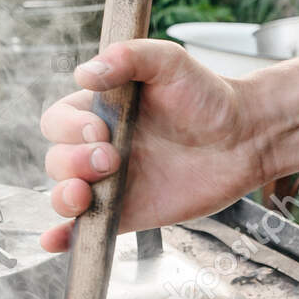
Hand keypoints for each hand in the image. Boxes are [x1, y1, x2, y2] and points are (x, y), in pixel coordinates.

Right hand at [39, 40, 263, 251]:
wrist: (244, 138)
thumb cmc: (206, 95)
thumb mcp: (169, 62)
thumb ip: (128, 57)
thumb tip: (85, 72)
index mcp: (100, 110)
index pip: (58, 122)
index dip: (70, 128)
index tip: (100, 129)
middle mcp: (99, 147)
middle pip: (57, 160)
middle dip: (73, 162)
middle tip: (112, 159)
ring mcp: (110, 183)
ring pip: (65, 195)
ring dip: (64, 198)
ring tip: (85, 195)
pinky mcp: (126, 214)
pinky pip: (86, 230)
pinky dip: (63, 238)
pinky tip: (54, 242)